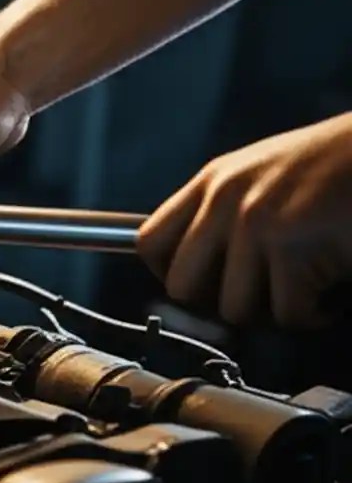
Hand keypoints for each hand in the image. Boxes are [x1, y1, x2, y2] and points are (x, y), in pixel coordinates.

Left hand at [137, 112, 351, 329]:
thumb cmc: (335, 167)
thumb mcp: (258, 176)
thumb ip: (222, 214)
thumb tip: (198, 268)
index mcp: (212, 183)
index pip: (149, 243)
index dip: (168, 276)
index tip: (200, 286)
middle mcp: (225, 202)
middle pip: (182, 288)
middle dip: (219, 304)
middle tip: (257, 298)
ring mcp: (256, 224)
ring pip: (234, 309)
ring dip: (273, 312)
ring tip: (300, 292)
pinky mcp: (294, 247)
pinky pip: (286, 313)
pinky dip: (311, 315)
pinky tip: (327, 296)